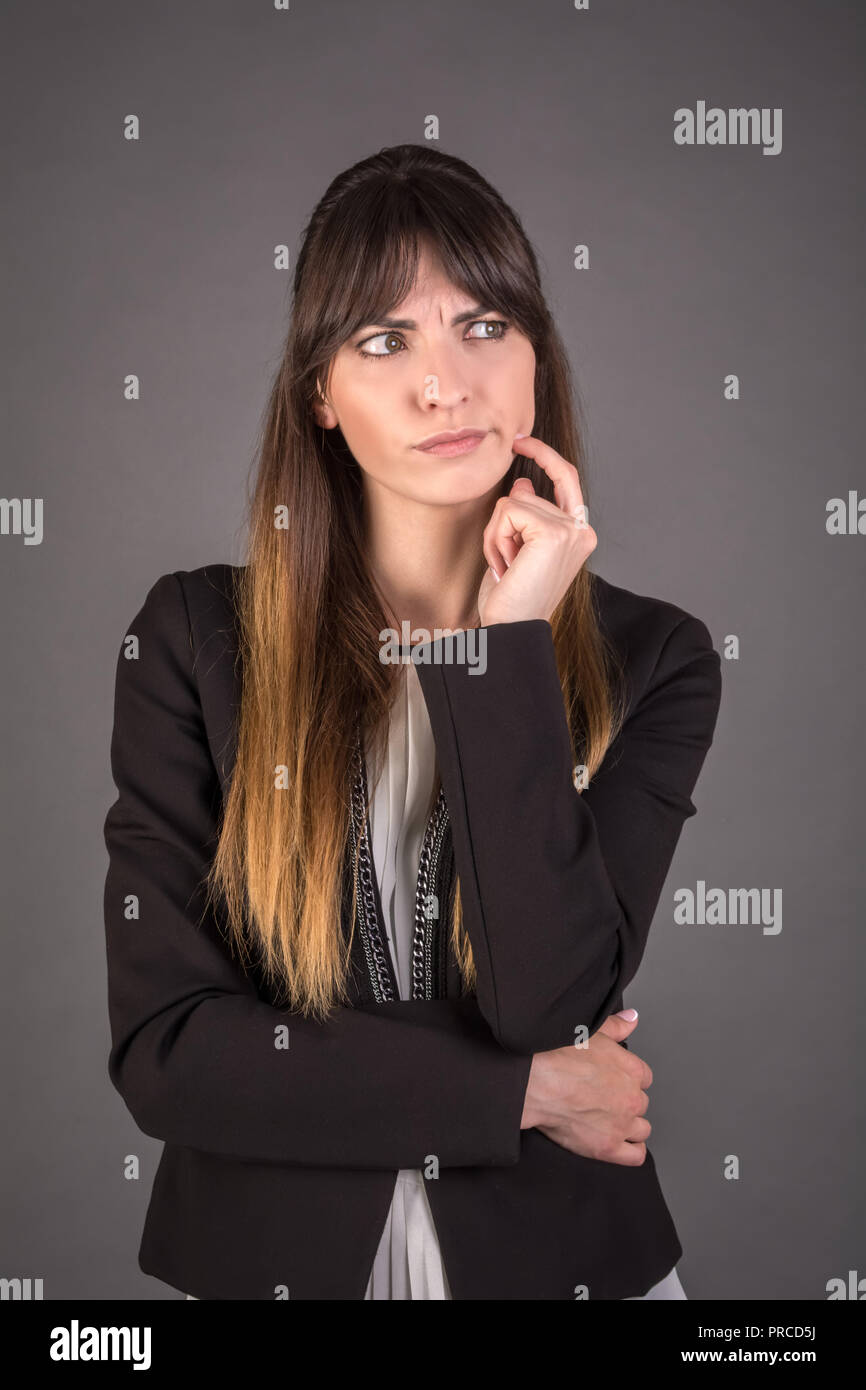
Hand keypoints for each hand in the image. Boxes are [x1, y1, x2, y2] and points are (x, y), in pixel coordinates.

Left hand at [476, 434, 596, 627]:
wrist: (511, 629)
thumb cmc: (511, 598)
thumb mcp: (517, 549)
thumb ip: (527, 516)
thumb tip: (524, 484)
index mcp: (578, 534)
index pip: (566, 478)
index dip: (544, 455)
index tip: (520, 440)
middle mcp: (581, 530)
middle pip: (525, 493)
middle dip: (501, 525)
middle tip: (505, 564)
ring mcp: (571, 530)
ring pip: (512, 502)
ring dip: (496, 535)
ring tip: (506, 567)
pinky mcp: (555, 532)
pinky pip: (508, 511)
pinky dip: (495, 537)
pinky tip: (505, 564)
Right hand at [519, 1011, 652, 1165]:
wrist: (535, 1081)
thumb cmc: (556, 1054)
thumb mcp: (589, 1030)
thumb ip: (616, 1026)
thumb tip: (632, 1019)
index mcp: (631, 1069)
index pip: (643, 1078)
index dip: (627, 1079)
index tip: (613, 1080)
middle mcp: (631, 1098)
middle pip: (640, 1103)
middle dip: (625, 1102)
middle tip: (603, 1098)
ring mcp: (621, 1125)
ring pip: (641, 1129)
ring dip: (629, 1126)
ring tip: (609, 1120)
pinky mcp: (607, 1147)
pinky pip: (635, 1155)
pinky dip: (631, 1150)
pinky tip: (619, 1143)